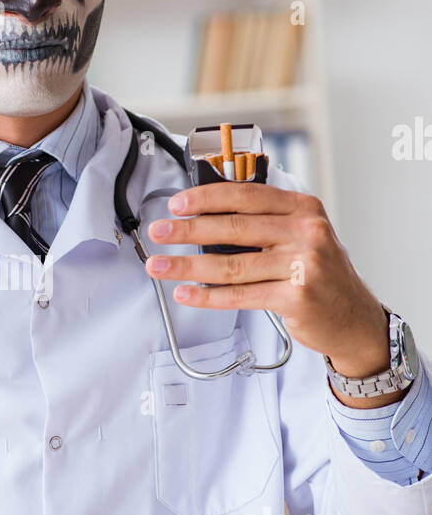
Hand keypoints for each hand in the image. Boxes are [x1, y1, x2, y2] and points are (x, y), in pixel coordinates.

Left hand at [144, 183, 390, 382]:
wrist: (354, 318)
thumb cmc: (321, 275)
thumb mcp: (303, 236)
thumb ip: (265, 222)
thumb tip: (207, 217)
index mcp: (303, 209)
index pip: (246, 196)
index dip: (207, 198)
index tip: (178, 204)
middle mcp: (306, 233)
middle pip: (233, 228)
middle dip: (188, 230)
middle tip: (159, 232)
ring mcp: (303, 266)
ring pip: (230, 265)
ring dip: (187, 266)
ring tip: (160, 266)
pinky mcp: (296, 298)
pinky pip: (240, 296)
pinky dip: (207, 296)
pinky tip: (186, 293)